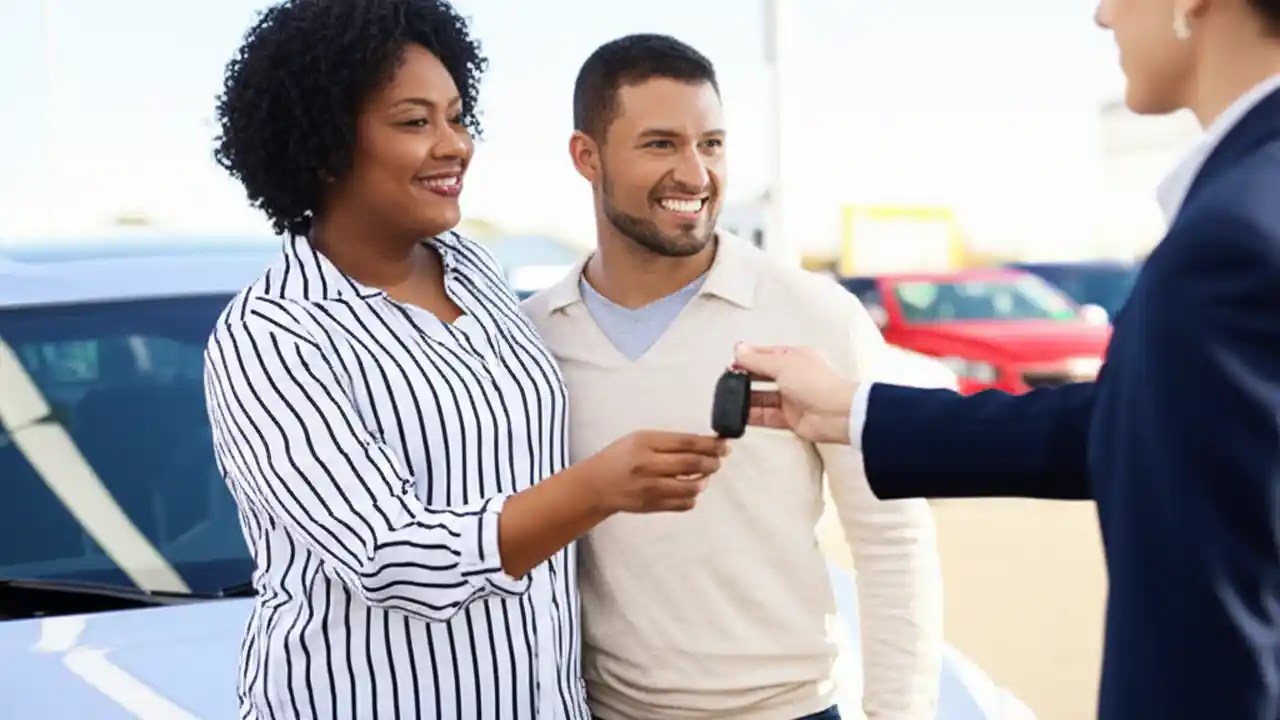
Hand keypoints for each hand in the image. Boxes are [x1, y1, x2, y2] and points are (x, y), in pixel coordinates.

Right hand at [581, 431, 728, 513]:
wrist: (596, 485)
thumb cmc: (620, 458)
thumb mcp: (641, 439)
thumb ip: (670, 441)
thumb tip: (705, 444)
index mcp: (646, 443)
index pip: (688, 442)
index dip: (711, 444)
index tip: (724, 444)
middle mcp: (648, 465)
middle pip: (694, 464)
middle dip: (713, 462)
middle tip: (718, 460)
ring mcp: (651, 488)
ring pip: (692, 487)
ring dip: (704, 481)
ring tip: (703, 476)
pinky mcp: (653, 506)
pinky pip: (684, 504)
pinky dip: (692, 496)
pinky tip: (688, 489)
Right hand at [733, 343, 857, 444]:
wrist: (837, 414)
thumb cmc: (817, 384)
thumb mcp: (783, 364)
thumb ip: (758, 359)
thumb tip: (738, 348)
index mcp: (796, 357)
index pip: (766, 355)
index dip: (749, 358)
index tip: (732, 363)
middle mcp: (794, 377)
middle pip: (763, 377)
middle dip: (746, 379)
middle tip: (728, 382)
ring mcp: (792, 398)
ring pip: (763, 398)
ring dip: (747, 399)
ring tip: (729, 400)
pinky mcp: (791, 418)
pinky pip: (767, 416)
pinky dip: (753, 416)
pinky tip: (739, 416)